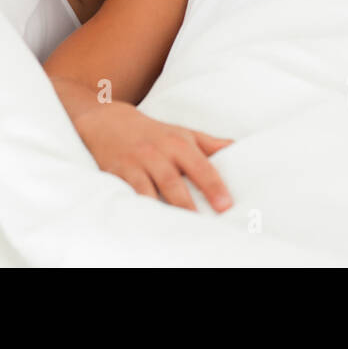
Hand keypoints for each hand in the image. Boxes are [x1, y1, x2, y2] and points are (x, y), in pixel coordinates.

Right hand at [73, 100, 234, 212]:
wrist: (109, 121)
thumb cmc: (154, 132)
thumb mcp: (183, 133)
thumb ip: (211, 144)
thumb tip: (238, 148)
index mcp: (179, 143)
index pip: (200, 166)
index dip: (213, 186)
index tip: (225, 205)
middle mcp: (158, 152)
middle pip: (174, 181)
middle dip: (188, 203)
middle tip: (202, 223)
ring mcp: (137, 162)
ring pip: (151, 189)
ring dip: (163, 208)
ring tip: (177, 227)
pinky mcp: (118, 172)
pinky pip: (129, 192)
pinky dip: (138, 206)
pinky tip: (148, 219)